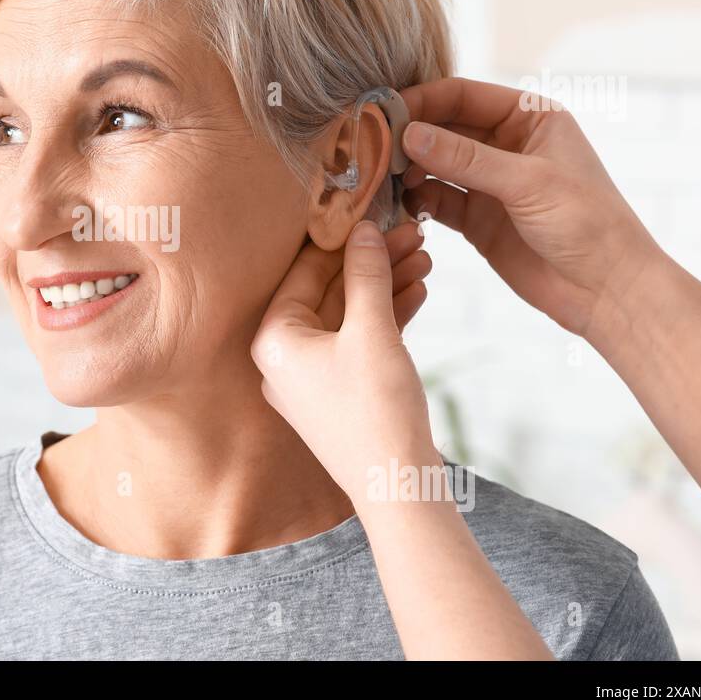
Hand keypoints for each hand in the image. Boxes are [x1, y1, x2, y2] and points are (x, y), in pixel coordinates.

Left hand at [252, 220, 439, 501]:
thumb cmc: (376, 410)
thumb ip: (366, 274)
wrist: (398, 486)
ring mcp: (311, 377)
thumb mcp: (372, 330)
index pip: (304, 272)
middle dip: (372, 262)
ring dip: (386, 285)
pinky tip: (419, 290)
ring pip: (349, 315)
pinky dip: (387, 317)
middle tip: (412, 232)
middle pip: (329, 292)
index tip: (375, 213)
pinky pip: (359, 342)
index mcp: (274, 339)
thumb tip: (363, 230)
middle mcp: (283, 358)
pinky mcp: (339, 392)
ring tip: (426, 255)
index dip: (343, 239)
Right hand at [397, 77, 665, 339]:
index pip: (463, 96)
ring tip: (380, 179)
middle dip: (408, 136)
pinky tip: (398, 206)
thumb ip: (466, 159)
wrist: (606, 290)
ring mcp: (489, 182)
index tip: (384, 114)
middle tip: (370, 148)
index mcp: (529, 118)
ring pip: (434, 164)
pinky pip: (436, 200)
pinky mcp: (477, 218)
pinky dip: (415, 202)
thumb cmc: (589, 224)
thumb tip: (410, 135)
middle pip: (443, 128)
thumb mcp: (528, 183)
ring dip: (407, 170)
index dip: (422, 102)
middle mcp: (506, 144)